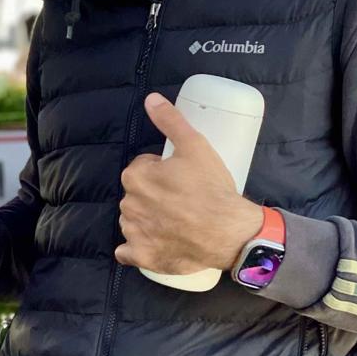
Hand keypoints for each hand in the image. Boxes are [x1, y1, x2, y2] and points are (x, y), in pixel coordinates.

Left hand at [114, 93, 263, 273]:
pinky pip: (128, 251)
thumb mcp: (195, 145)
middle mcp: (128, 204)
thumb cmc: (211, 188)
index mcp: (136, 177)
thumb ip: (170, 120)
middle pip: (138, 194)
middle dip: (154, 195)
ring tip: (176, 221)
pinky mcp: (142, 256)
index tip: (181, 177)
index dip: (162, 171)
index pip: (142, 169)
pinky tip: (155, 243)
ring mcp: (133, 232)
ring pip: (133, 220)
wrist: (228, 231)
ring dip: (147, 219)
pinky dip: (137, 248)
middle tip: (182, 199)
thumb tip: (151, 100)